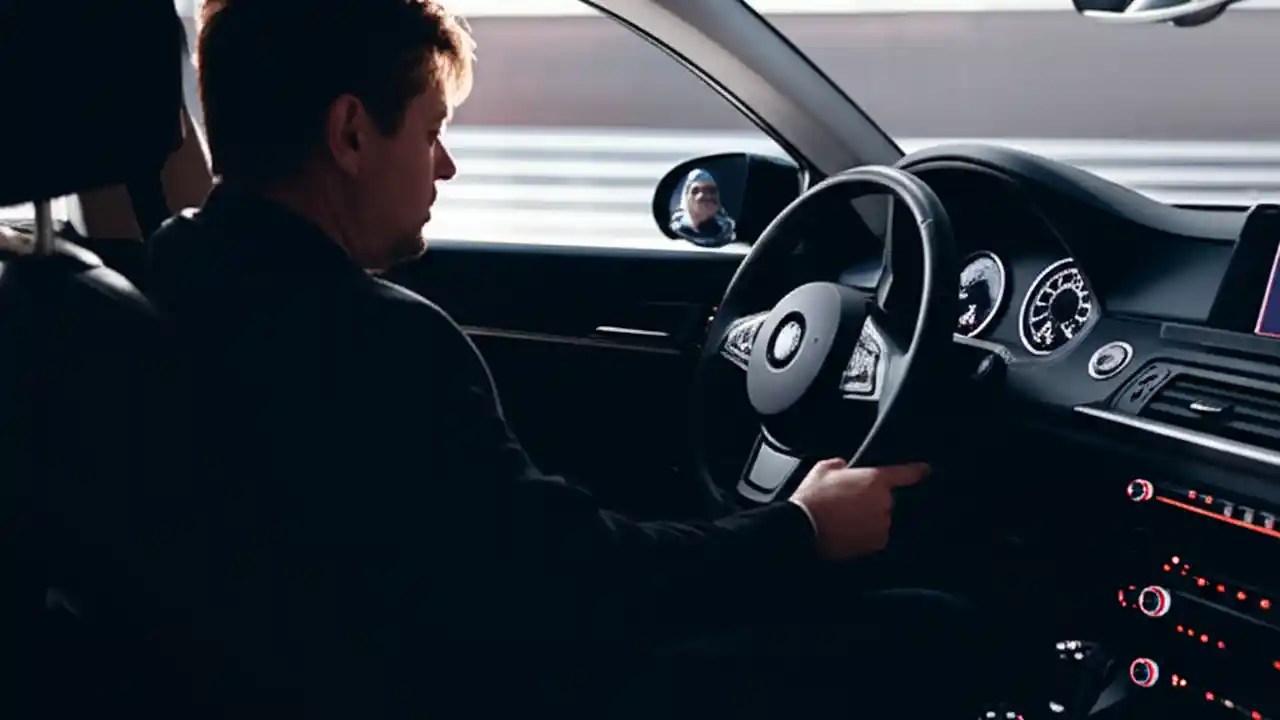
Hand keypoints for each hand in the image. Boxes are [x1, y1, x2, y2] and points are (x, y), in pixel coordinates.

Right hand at [789, 458, 929, 560]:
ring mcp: (881, 525)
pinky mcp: (875, 543)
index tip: (925, 471)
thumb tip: (843, 466)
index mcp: (875, 480)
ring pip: (881, 519)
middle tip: (849, 504)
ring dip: (869, 519)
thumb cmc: (812, 498)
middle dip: (872, 501)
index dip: (917, 471)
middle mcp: (884, 503)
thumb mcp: (822, 469)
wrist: (803, 528)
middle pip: (887, 500)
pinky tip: (846, 532)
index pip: (906, 474)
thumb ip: (840, 464)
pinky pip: (875, 536)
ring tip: (845, 520)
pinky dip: (865, 534)